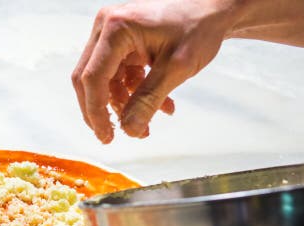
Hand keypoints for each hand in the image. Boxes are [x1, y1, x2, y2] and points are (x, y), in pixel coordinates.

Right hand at [71, 0, 235, 142]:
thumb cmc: (199, 25)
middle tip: (112, 135)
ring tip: (145, 124)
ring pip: (103, 80)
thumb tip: (129, 130)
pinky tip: (156, 105)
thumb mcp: (176, 68)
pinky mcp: (120, 43)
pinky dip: (132, 93)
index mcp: (116, 28)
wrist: (214, 8)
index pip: (93, 77)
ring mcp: (111, 35)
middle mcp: (106, 28)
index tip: (106, 135)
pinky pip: (117, 75)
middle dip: (102, 110)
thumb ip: (148, 100)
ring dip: (121, 105)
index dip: (96, 111)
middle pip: (89, 79)